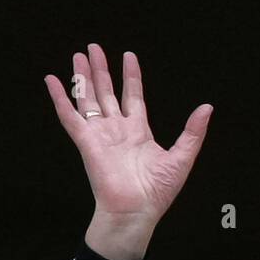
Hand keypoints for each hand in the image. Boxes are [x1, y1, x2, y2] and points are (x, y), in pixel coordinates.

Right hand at [44, 44, 212, 259]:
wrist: (136, 212)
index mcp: (138, 131)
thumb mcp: (182, 158)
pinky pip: (70, 116)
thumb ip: (192, 132)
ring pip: (89, 99)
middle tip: (93, 47)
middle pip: (107, 92)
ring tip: (79, 55)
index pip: (133, 96)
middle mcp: (117, 130)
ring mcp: (100, 135)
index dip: (131, 76)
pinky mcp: (86, 142)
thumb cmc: (157, 193)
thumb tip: (207, 108)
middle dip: (101, 69)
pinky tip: (52, 80)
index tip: (128, 55)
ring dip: (83, 77)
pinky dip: (60, 98)